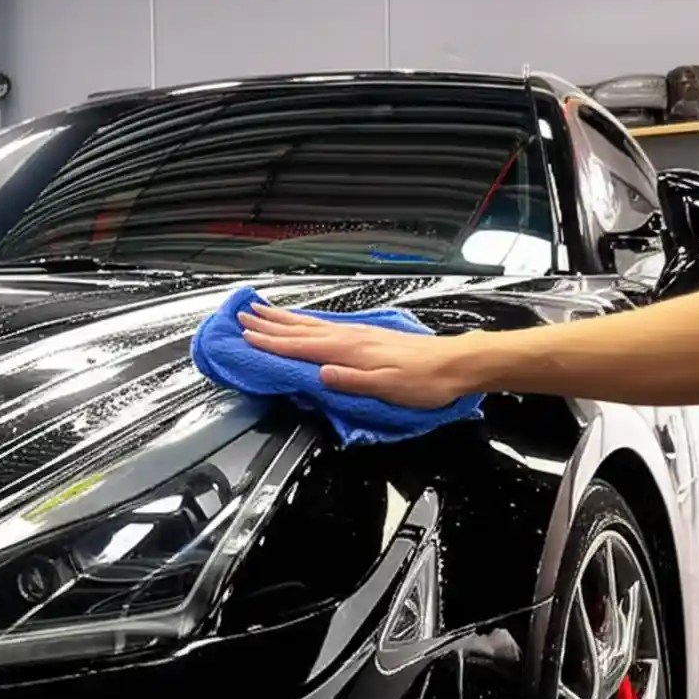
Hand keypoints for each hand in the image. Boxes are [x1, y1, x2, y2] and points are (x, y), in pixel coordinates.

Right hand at [238, 304, 477, 408]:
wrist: (455, 364)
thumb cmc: (424, 381)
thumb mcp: (388, 388)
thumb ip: (351, 381)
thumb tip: (319, 375)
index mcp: (349, 351)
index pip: (301, 347)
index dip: (271, 343)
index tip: (246, 336)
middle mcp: (349, 337)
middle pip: (300, 330)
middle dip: (269, 324)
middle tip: (242, 316)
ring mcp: (357, 334)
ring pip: (310, 324)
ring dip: (283, 318)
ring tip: (262, 310)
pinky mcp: (366, 335)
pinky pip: (324, 325)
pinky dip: (305, 321)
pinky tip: (302, 321)